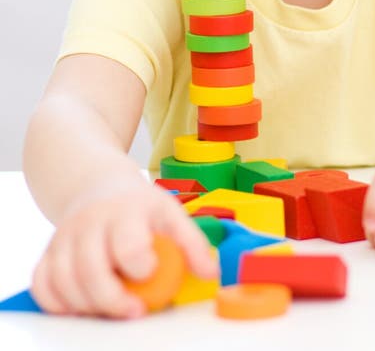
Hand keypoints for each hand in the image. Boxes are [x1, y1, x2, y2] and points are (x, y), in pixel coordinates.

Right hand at [30, 179, 216, 317]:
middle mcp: (92, 222)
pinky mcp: (48, 252)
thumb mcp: (170, 213)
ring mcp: (65, 237)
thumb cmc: (138, 207)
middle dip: (113, 299)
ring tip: (113, 308)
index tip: (149, 274)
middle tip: (135, 310)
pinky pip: (42, 285)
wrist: (98, 184)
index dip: (139, 265)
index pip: (128, 243)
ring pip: (65, 281)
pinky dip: (58, 303)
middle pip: (91, 269)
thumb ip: (191, 243)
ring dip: (88, 306)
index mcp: (127, 211)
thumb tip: (210, 273)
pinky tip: (82, 304)